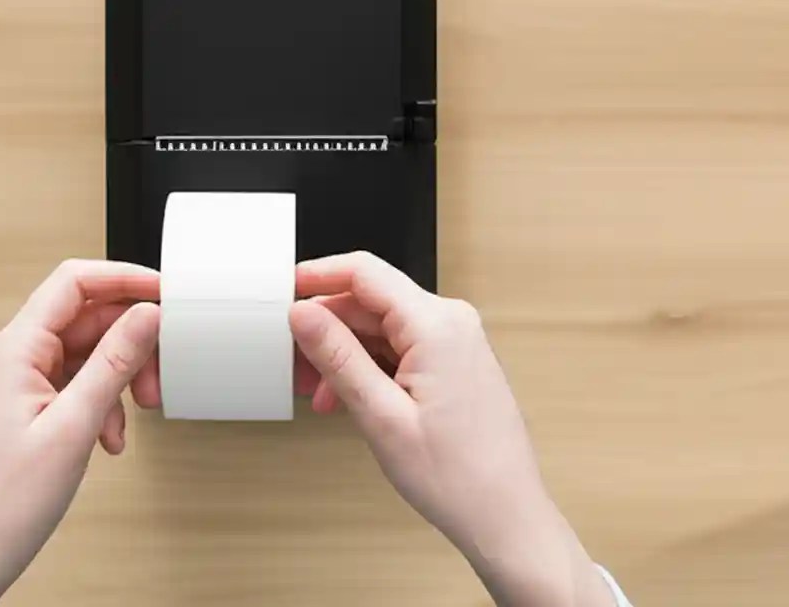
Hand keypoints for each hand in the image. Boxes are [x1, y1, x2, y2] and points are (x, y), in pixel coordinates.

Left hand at [0, 260, 161, 606]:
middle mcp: (11, 356)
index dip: (124, 279)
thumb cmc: (3, 504)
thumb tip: (146, 314)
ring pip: (86, 354)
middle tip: (158, 380)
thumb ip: (114, 363)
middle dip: (131, 345)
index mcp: (13, 350)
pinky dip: (102, 404)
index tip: (165, 293)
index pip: (74, 282)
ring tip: (136, 418)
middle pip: (86, 319)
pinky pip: (75, 384)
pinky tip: (109, 438)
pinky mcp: (24, 406)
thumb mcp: (74, 427)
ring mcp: (16, 381)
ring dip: (120, 380)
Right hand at [290, 252, 613, 606]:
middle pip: (369, 302)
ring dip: (343, 355)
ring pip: (381, 328)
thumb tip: (303, 314)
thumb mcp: (380, 415)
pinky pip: (400, 347)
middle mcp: (452, 323)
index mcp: (437, 326)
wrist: (504, 516)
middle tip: (292, 363)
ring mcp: (456, 342)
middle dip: (325, 330)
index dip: (318, 276)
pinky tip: (347, 399)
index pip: (364, 273)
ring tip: (318, 394)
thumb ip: (337, 357)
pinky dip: (368, 368)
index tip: (283, 290)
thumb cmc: (457, 477)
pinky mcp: (454, 362)